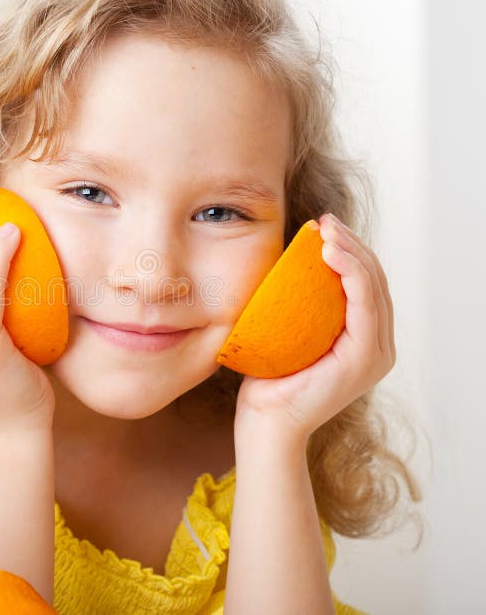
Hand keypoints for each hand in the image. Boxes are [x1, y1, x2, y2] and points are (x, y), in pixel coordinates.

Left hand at [234, 213, 395, 442]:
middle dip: (352, 244)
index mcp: (363, 339)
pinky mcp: (366, 358)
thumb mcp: (283, 333)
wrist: (265, 423)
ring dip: (353, 251)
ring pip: (374, 286)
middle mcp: (378, 345)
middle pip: (374, 280)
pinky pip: (365, 305)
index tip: (322, 228)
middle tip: (325, 221)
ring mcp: (376, 353)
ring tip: (327, 231)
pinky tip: (331, 253)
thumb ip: (295, 306)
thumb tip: (282, 265)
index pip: (364, 284)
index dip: (349, 251)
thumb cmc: (267, 379)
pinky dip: (352, 273)